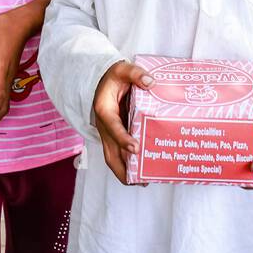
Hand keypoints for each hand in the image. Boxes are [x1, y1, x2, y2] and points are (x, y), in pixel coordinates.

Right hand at [91, 60, 150, 184]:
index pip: (113, 127)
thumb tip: (151, 82)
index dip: (123, 138)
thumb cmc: (113, 77)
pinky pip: (119, 154)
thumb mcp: (121, 69)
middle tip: (139, 180)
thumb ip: (135, 74)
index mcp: (105, 111)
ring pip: (113, 158)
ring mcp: (109, 135)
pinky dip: (128, 165)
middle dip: (123, 170)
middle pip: (110, 154)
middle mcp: (105, 127)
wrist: (101, 82)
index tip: (135, 148)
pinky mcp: (115, 137)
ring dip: (125, 172)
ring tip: (143, 182)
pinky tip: (143, 171)